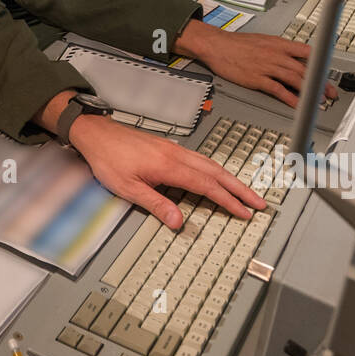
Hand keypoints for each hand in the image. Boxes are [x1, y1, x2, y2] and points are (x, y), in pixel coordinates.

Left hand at [68, 116, 267, 229]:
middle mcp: (176, 154)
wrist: (95, 133)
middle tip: (258, 203)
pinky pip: (200, 158)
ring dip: (230, 179)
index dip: (228, 201)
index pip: (207, 186)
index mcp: (169, 166)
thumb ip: (156, 204)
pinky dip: (216, 170)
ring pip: (211, 163)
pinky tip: (217, 176)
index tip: (244, 212)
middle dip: (240, 189)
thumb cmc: (108, 158)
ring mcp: (174, 149)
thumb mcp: (127, 188)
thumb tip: (178, 222)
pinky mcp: (168, 147)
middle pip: (217, 172)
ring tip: (245, 192)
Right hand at [177, 21, 337, 108]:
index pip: (307, 52)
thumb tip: (294, 56)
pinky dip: (290, 98)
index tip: (328, 73)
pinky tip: (298, 105)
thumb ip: (280, 48)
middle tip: (330, 92)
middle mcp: (276, 55)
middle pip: (305, 68)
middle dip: (321, 81)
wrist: (217, 46)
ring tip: (319, 100)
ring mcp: (267, 67)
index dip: (320, 63)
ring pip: (295, 79)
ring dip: (310, 91)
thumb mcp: (263, 40)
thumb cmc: (237, 44)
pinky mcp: (257, 78)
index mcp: (279, 44)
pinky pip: (278, 89)